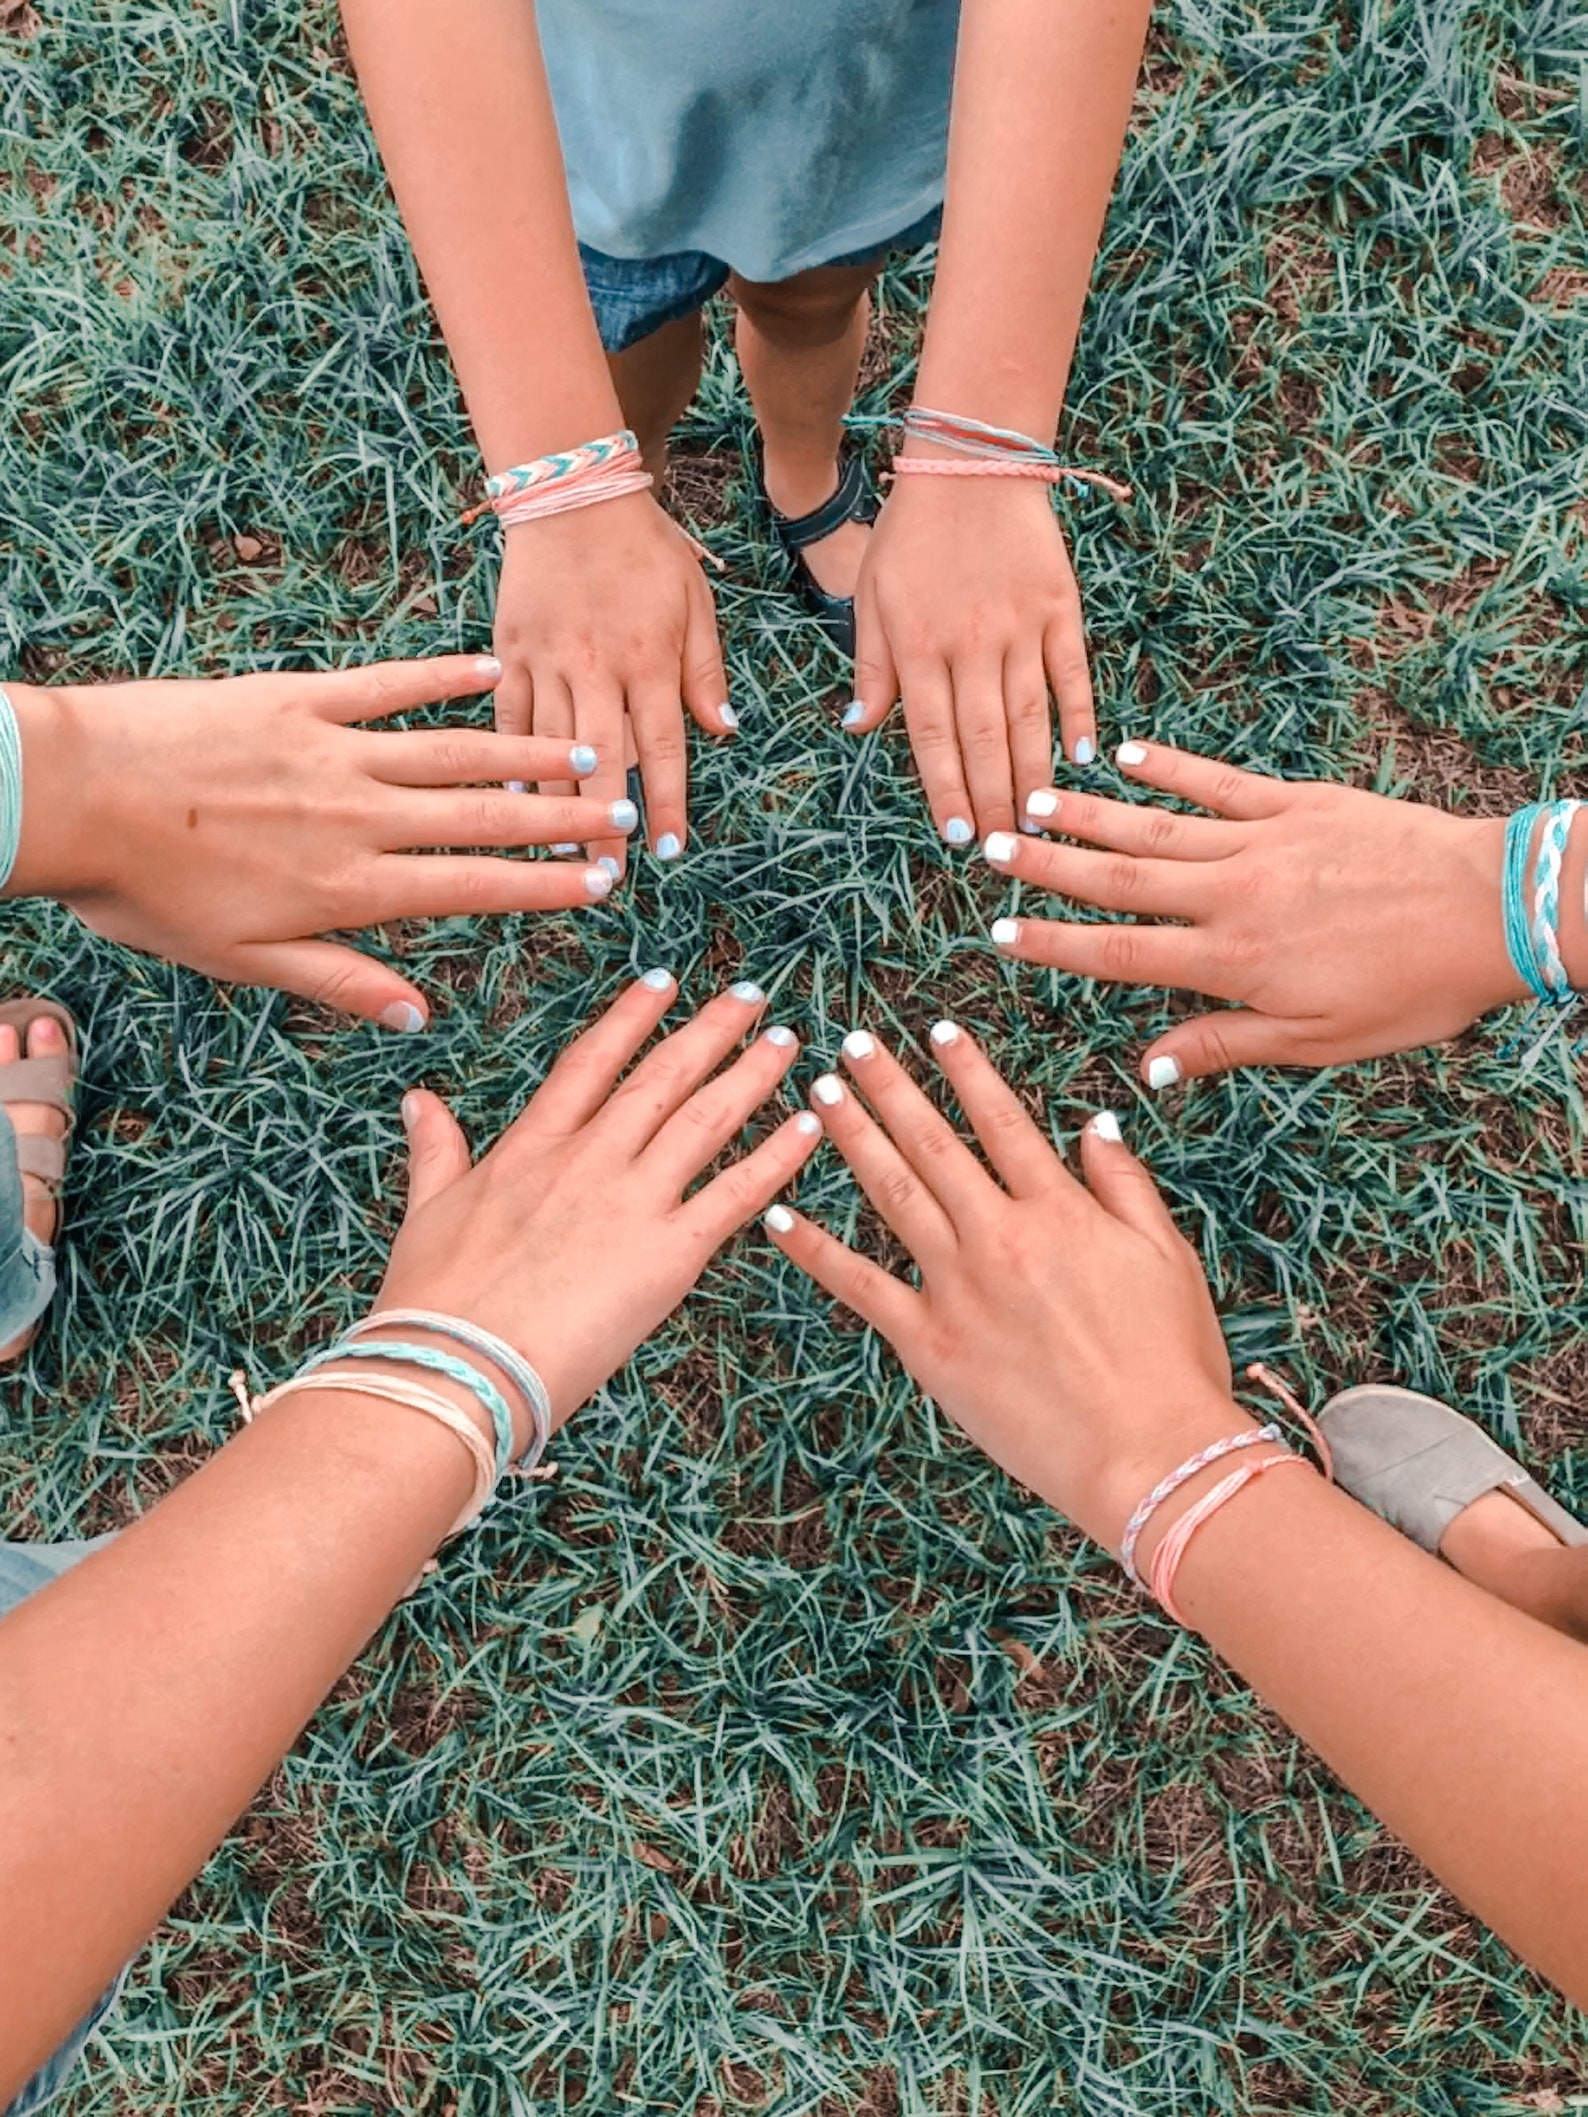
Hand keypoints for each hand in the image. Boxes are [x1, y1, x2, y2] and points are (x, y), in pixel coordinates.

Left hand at [6, 654, 632, 1030]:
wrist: (72, 794)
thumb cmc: (146, 889)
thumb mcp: (242, 962)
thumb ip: (339, 982)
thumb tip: (418, 1019)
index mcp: (349, 886)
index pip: (471, 887)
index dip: (543, 888)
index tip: (600, 885)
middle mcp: (358, 815)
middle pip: (482, 817)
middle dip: (559, 819)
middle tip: (622, 814)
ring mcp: (332, 750)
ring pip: (449, 752)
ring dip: (521, 754)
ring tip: (582, 754)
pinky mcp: (296, 699)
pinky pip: (384, 685)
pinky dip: (439, 678)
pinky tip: (487, 672)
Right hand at [378, 975, 819, 1426]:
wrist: (455, 1366)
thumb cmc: (432, 1303)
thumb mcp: (427, 1212)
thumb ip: (436, 1150)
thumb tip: (419, 1100)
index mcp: (531, 1147)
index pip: (591, 1061)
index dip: (631, 1018)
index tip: (663, 982)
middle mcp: (589, 1159)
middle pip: (661, 1077)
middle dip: (710, 1031)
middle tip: (750, 995)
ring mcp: (632, 1201)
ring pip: (705, 1120)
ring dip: (751, 1076)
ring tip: (786, 1043)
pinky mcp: (668, 1254)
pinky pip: (736, 1193)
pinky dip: (777, 1158)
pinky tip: (808, 1127)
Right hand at [492, 493, 734, 873]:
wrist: (571, 494)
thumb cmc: (645, 551)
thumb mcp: (695, 603)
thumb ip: (705, 672)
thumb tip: (724, 731)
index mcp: (649, 659)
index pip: (664, 747)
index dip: (668, 803)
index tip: (669, 849)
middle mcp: (596, 668)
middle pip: (601, 763)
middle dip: (604, 825)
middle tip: (607, 878)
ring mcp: (546, 661)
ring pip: (548, 747)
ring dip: (556, 804)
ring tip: (560, 851)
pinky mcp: (510, 651)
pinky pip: (508, 716)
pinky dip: (512, 758)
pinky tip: (519, 795)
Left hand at [765, 1027, 1243, 1551]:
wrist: (1148, 1453)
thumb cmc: (1171, 1362)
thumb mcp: (1168, 1256)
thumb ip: (1125, 1184)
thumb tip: (1095, 1124)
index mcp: (1060, 1211)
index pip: (1003, 1119)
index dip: (967, 1070)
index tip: (938, 1030)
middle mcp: (1001, 1236)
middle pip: (933, 1142)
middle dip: (889, 1086)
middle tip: (853, 1042)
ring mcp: (959, 1288)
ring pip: (892, 1194)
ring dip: (852, 1138)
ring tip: (820, 1094)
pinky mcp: (930, 1344)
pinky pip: (860, 1287)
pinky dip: (816, 1250)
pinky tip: (780, 1217)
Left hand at [848, 476, 1094, 843]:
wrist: (973, 463)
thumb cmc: (912, 535)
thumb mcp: (871, 597)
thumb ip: (870, 667)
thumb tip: (859, 729)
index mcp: (918, 647)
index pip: (930, 737)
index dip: (945, 790)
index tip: (956, 835)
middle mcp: (970, 645)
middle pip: (983, 740)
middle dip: (992, 802)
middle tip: (1004, 848)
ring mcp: (1020, 629)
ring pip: (1029, 719)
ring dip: (1033, 776)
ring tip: (1039, 821)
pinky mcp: (1060, 609)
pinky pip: (1072, 675)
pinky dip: (1079, 717)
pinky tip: (1082, 759)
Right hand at [985, 740, 1528, 1080]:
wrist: (1491, 908)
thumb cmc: (1412, 988)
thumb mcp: (1319, 1042)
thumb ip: (1227, 1044)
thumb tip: (1149, 1066)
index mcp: (1235, 960)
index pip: (1122, 951)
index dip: (1056, 944)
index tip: (1002, 933)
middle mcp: (1233, 894)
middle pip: (1121, 879)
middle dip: (1049, 867)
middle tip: (991, 848)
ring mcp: (1264, 841)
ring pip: (1156, 827)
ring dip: (1090, 815)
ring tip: (1034, 801)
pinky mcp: (1299, 803)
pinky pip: (1219, 783)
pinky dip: (1169, 767)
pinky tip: (1125, 754)